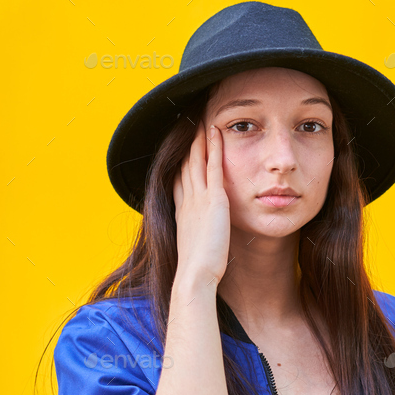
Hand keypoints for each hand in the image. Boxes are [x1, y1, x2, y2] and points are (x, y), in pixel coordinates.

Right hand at [172, 120, 230, 286]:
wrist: (195, 275)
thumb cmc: (198, 270)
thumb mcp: (196, 250)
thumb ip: (199, 238)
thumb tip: (205, 240)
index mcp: (182, 213)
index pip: (179, 181)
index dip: (180, 163)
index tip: (182, 150)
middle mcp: (187, 201)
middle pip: (184, 165)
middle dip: (187, 144)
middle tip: (190, 124)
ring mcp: (198, 199)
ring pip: (196, 160)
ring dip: (198, 138)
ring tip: (201, 118)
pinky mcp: (213, 200)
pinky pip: (213, 166)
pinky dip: (213, 146)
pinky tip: (215, 130)